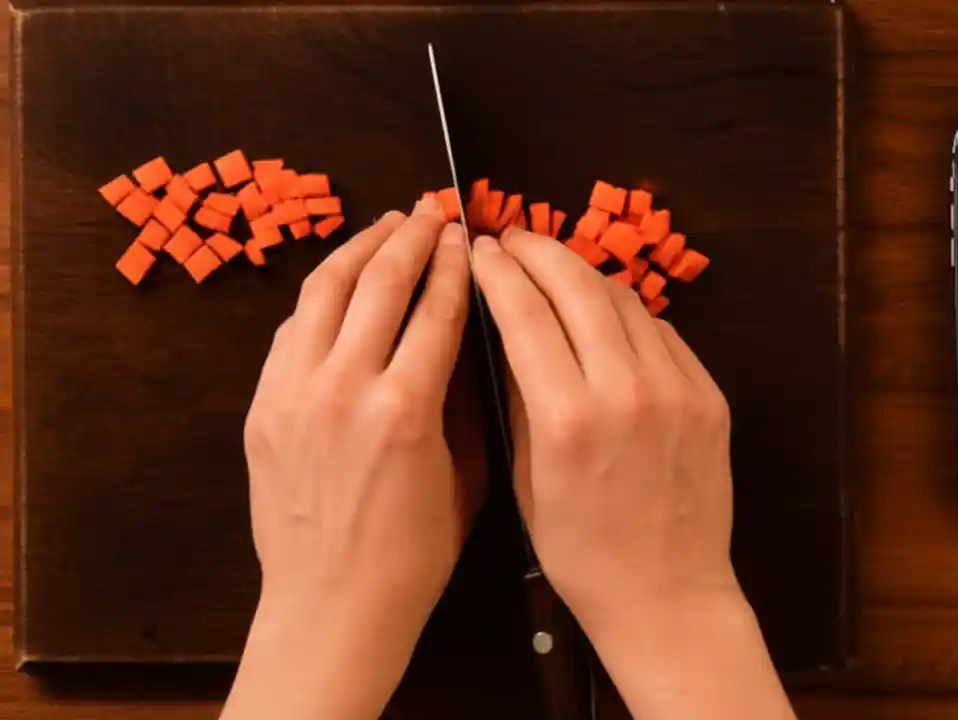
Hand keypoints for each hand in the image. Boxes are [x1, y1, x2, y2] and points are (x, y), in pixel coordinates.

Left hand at [222, 200, 480, 719]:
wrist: (332, 604)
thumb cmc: (415, 554)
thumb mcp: (466, 475)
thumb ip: (466, 398)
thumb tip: (469, 332)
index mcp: (408, 408)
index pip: (437, 307)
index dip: (457, 263)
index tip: (468, 234)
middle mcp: (345, 388)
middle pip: (380, 282)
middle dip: (412, 236)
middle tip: (432, 211)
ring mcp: (293, 393)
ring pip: (325, 290)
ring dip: (360, 248)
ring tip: (386, 225)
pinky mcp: (262, 407)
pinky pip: (292, 330)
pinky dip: (321, 296)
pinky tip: (342, 283)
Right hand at [472, 228, 794, 719]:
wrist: (668, 594)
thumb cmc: (581, 552)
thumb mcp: (526, 479)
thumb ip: (521, 398)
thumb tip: (510, 329)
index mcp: (567, 418)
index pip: (525, 313)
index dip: (498, 272)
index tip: (480, 250)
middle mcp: (626, 392)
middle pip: (578, 287)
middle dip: (539, 251)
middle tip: (514, 239)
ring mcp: (677, 390)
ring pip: (625, 301)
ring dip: (583, 275)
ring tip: (554, 269)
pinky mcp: (709, 396)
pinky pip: (662, 333)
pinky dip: (627, 315)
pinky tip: (604, 316)